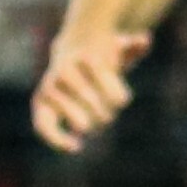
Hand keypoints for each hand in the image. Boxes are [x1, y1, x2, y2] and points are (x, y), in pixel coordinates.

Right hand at [33, 26, 149, 151]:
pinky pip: (43, 126)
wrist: (71, 53)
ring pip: (78, 117)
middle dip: (105, 111)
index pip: (103, 81)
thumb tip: (145, 40)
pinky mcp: (41, 105)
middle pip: (93, 102)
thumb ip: (132, 46)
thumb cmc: (102, 54)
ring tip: (93, 122)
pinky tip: (76, 147)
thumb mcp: (119, 47)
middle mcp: (65, 72)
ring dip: (91, 122)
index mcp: (86, 58)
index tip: (122, 101)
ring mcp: (50, 88)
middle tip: (107, 113)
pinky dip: (57, 140)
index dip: (115, 94)